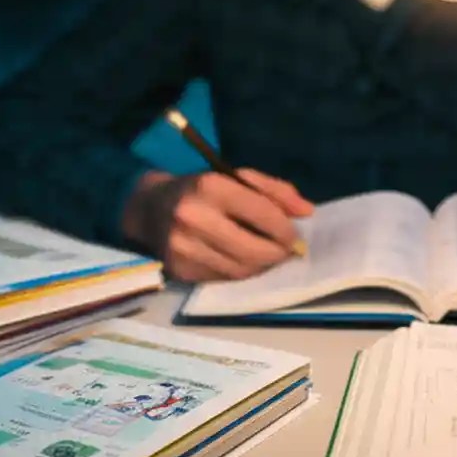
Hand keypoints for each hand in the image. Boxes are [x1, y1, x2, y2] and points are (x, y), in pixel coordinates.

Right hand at [124, 168, 314, 281]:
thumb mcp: (236, 178)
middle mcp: (193, 218)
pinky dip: (241, 272)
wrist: (149, 208)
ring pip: (241, 269)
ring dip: (262, 266)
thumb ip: (275, 191)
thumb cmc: (202, 190)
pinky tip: (244, 261)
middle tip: (286, 251)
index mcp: (210, 187)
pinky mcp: (179, 270)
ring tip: (267, 255)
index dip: (285, 229)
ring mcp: (183, 247)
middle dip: (278, 254)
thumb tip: (307, 212)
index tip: (294, 235)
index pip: (261, 213)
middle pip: (253, 250)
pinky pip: (224, 278)